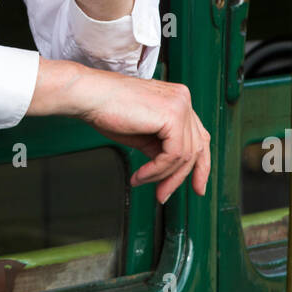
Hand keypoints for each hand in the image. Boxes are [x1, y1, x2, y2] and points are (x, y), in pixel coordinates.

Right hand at [36, 64, 210, 204]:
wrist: (91, 96)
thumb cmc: (109, 110)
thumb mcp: (143, 133)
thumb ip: (161, 147)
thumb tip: (169, 170)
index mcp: (178, 100)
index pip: (200, 137)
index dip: (201, 166)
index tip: (196, 187)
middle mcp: (183, 99)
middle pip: (196, 149)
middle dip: (179, 178)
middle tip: (163, 195)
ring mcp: (180, 105)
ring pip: (185, 155)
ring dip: (162, 176)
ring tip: (142, 180)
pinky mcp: (172, 114)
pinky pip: (173, 154)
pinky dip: (157, 170)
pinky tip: (142, 175)